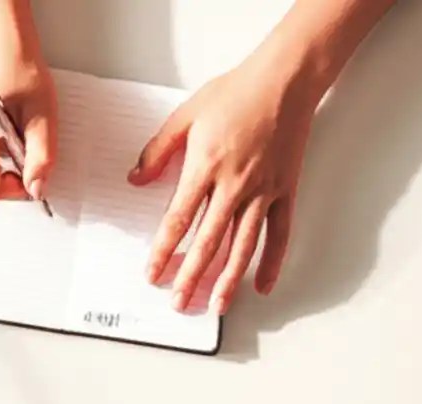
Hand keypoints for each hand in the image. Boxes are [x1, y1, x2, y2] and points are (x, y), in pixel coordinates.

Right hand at [0, 57, 57, 201]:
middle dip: (10, 174)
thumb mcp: (42, 117)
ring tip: (15, 135)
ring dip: (3, 165)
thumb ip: (41, 158)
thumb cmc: (20, 73)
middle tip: (27, 146)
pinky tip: (4, 133)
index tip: (30, 175)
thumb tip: (36, 187)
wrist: (4, 51)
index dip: (14, 190)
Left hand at [129, 53, 321, 314]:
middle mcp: (234, 186)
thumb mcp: (185, 116)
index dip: (163, 251)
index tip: (152, 274)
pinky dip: (272, 262)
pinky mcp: (285, 191)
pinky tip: (262, 286)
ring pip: (244, 245)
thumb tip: (136, 180)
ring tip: (215, 305)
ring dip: (228, 279)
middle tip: (178, 302)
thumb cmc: (235, 94)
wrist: (285, 80)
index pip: (178, 220)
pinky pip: (280, 234)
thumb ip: (157, 151)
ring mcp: (263, 192)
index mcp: (205, 168)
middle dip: (191, 276)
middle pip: (208, 242)